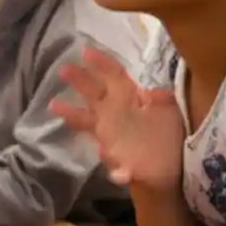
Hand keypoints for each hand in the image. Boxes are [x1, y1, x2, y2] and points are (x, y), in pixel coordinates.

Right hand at [52, 46, 184, 188]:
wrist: (169, 172)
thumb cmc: (168, 138)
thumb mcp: (170, 112)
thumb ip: (161, 100)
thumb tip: (149, 90)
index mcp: (130, 100)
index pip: (114, 76)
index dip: (102, 64)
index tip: (86, 52)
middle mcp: (116, 114)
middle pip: (95, 93)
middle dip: (80, 81)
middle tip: (63, 69)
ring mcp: (111, 137)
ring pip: (88, 122)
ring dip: (73, 115)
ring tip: (55, 105)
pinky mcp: (116, 161)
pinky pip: (116, 165)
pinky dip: (118, 170)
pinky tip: (121, 173)